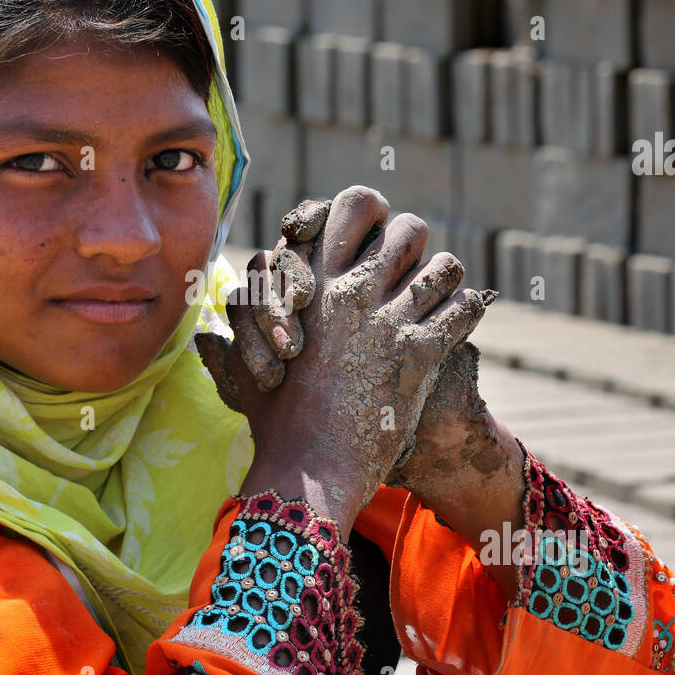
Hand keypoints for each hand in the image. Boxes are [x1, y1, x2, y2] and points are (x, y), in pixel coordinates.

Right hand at [197, 187, 486, 526]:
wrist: (307, 470)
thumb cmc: (273, 421)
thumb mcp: (244, 367)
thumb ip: (237, 331)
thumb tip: (210, 328)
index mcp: (312, 281)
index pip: (354, 204)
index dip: (370, 214)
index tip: (368, 241)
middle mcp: (352, 289)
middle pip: (408, 227)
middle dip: (415, 249)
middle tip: (407, 274)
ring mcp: (388, 318)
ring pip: (443, 264)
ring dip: (442, 282)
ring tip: (434, 303)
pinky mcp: (420, 352)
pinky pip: (464, 307)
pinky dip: (463, 316)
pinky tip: (449, 332)